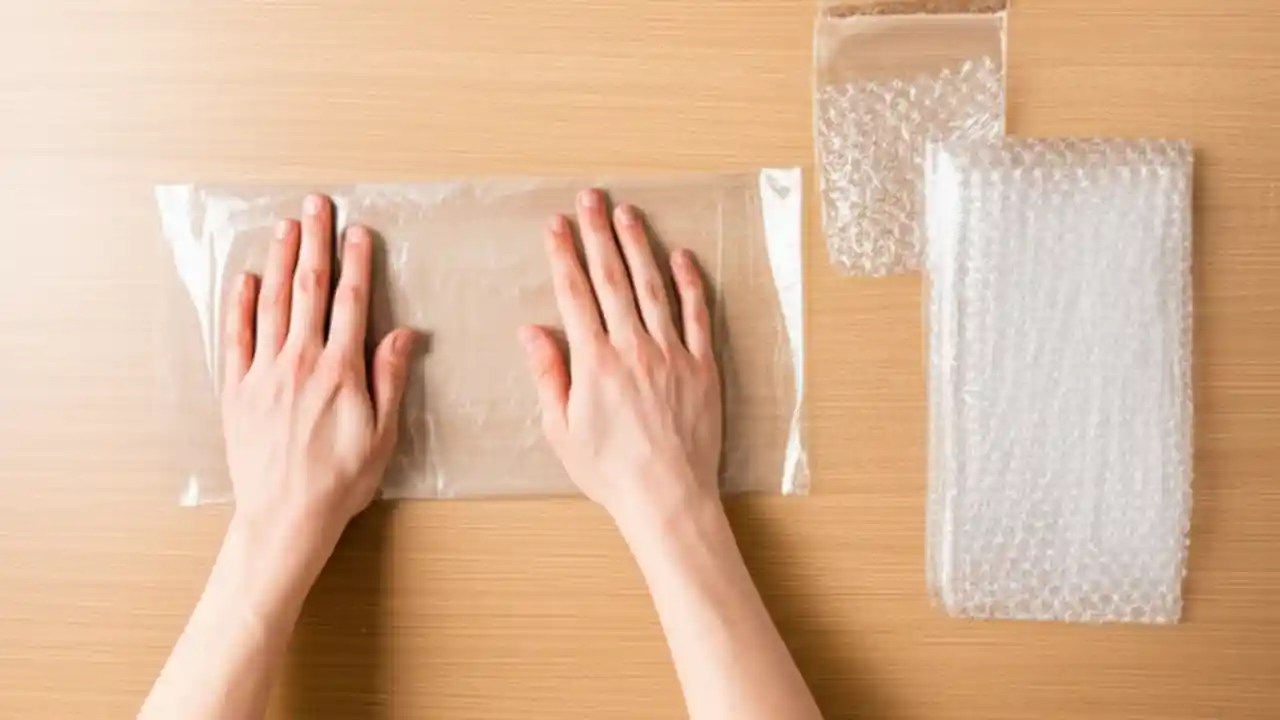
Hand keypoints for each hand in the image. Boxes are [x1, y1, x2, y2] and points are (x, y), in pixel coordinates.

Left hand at [220, 193, 414, 549]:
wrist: (286, 516)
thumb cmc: (341, 481)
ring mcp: (264, 374)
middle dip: (314, 244)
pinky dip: (240, 305)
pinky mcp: (238, 390)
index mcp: (340, 371)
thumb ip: (390, 379)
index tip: (357, 232)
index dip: (355, 263)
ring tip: (285, 227)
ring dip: (279, 261)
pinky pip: (237, 337)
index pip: (350, 303)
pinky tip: (245, 279)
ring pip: (271, 304)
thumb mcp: (382, 435)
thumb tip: (403, 334)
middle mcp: (300, 362)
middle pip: (308, 290)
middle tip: (316, 206)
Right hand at [520, 189, 722, 530]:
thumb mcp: (561, 430)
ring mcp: (670, 354)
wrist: (668, 497)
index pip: (574, 295)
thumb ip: (548, 375)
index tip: (556, 224)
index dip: (563, 255)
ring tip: (628, 214)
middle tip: (590, 198)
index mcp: (593, 362)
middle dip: (598, 234)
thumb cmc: (610, 471)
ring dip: (639, 247)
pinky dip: (689, 283)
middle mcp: (632, 348)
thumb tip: (531, 330)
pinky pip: (696, 315)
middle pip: (612, 279)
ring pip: (653, 287)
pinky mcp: (702, 366)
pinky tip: (681, 257)